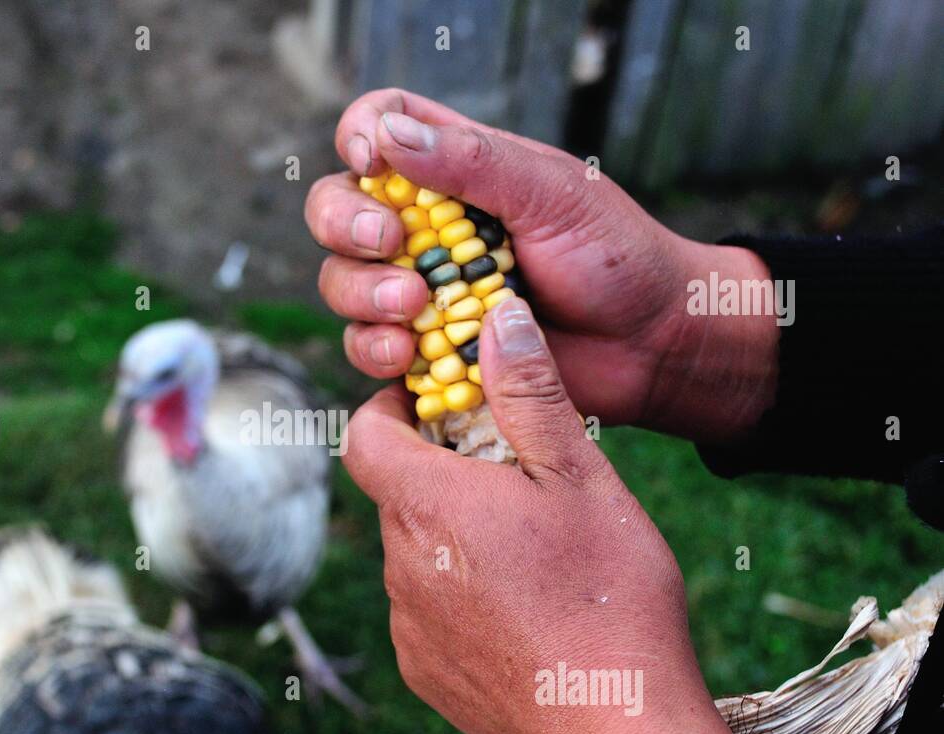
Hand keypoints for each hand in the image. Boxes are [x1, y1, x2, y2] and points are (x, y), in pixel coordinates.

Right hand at [305, 88, 779, 443]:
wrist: (649, 347)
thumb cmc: (614, 256)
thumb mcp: (551, 193)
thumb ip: (473, 161)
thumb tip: (388, 135)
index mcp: (455, 169)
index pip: (381, 127)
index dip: (361, 135)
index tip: (370, 159)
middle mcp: (425, 226)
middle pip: (338, 207)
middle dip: (345, 223)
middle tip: (389, 240)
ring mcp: (420, 288)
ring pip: (342, 281)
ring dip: (362, 291)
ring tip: (415, 305)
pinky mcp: (424, 349)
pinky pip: (368, 347)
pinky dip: (375, 348)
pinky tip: (406, 352)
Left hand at [342, 296, 738, 733]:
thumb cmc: (610, 597)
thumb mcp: (580, 478)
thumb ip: (529, 394)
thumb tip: (496, 316)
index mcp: (428, 505)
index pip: (363, 434)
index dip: (393, 409)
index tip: (441, 406)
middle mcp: (401, 566)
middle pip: (396, 494)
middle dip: (441, 472)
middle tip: (514, 477)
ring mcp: (408, 627)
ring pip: (415, 554)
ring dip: (454, 537)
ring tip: (530, 552)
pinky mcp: (424, 674)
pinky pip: (427, 613)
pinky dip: (460, 598)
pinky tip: (523, 612)